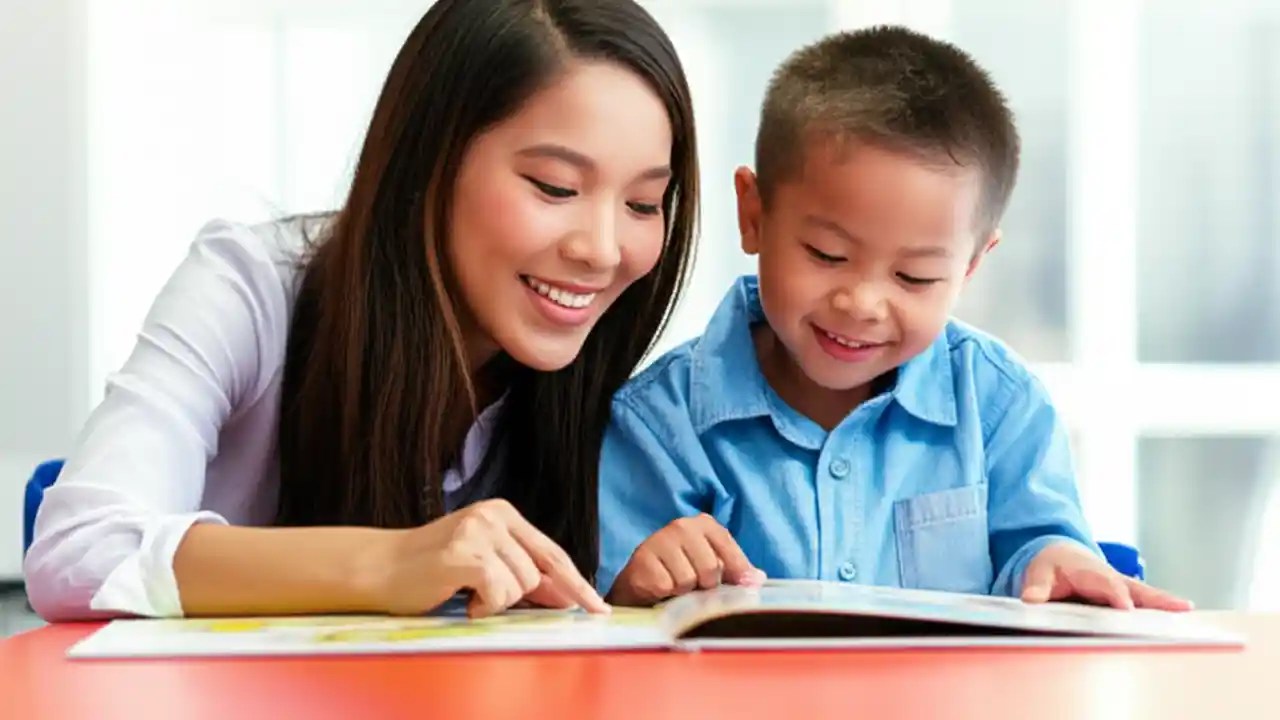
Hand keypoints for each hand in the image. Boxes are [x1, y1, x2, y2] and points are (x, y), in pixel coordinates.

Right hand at [366, 499, 609, 617]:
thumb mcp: (484, 564)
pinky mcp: (464, 552)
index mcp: (503, 513)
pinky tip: (461, 599)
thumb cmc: (432, 572)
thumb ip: (523, 573)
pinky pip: (499, 592)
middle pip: (541, 572)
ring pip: (522, 585)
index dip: (577, 583)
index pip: (552, 552)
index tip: (598, 607)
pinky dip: (483, 606)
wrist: (379, 568)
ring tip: (467, 594)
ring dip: (496, 602)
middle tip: (490, 602)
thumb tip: (566, 596)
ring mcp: (479, 531)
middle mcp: (494, 515)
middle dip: (527, 598)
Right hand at [608, 513, 765, 605]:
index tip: (744, 587)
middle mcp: (682, 526)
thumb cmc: (682, 572)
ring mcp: (660, 540)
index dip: (738, 571)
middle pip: (710, 567)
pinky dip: (664, 594)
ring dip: (682, 591)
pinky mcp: (642, 560)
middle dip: (704, 584)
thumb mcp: (712, 567)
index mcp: (704, 524)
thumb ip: (737, 571)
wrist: (641, 581)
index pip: (728, 547)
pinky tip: (659, 588)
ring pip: (687, 580)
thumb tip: (758, 580)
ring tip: (674, 585)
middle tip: (694, 584)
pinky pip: (665, 587)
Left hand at [1020, 541, 1192, 610]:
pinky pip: (1145, 603)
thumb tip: (1031, 600)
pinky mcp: (1127, 597)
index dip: (1116, 595)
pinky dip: (1161, 610)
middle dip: (1154, 598)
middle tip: (1179, 607)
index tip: (1126, 607)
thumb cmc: (1051, 565)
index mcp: (1089, 570)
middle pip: (1135, 588)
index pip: (1105, 583)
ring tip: (1187, 611)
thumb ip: (1037, 587)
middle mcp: (1111, 577)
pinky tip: (1179, 622)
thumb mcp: (1038, 572)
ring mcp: (1122, 587)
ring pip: (1145, 595)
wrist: (1061, 554)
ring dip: (1165, 604)